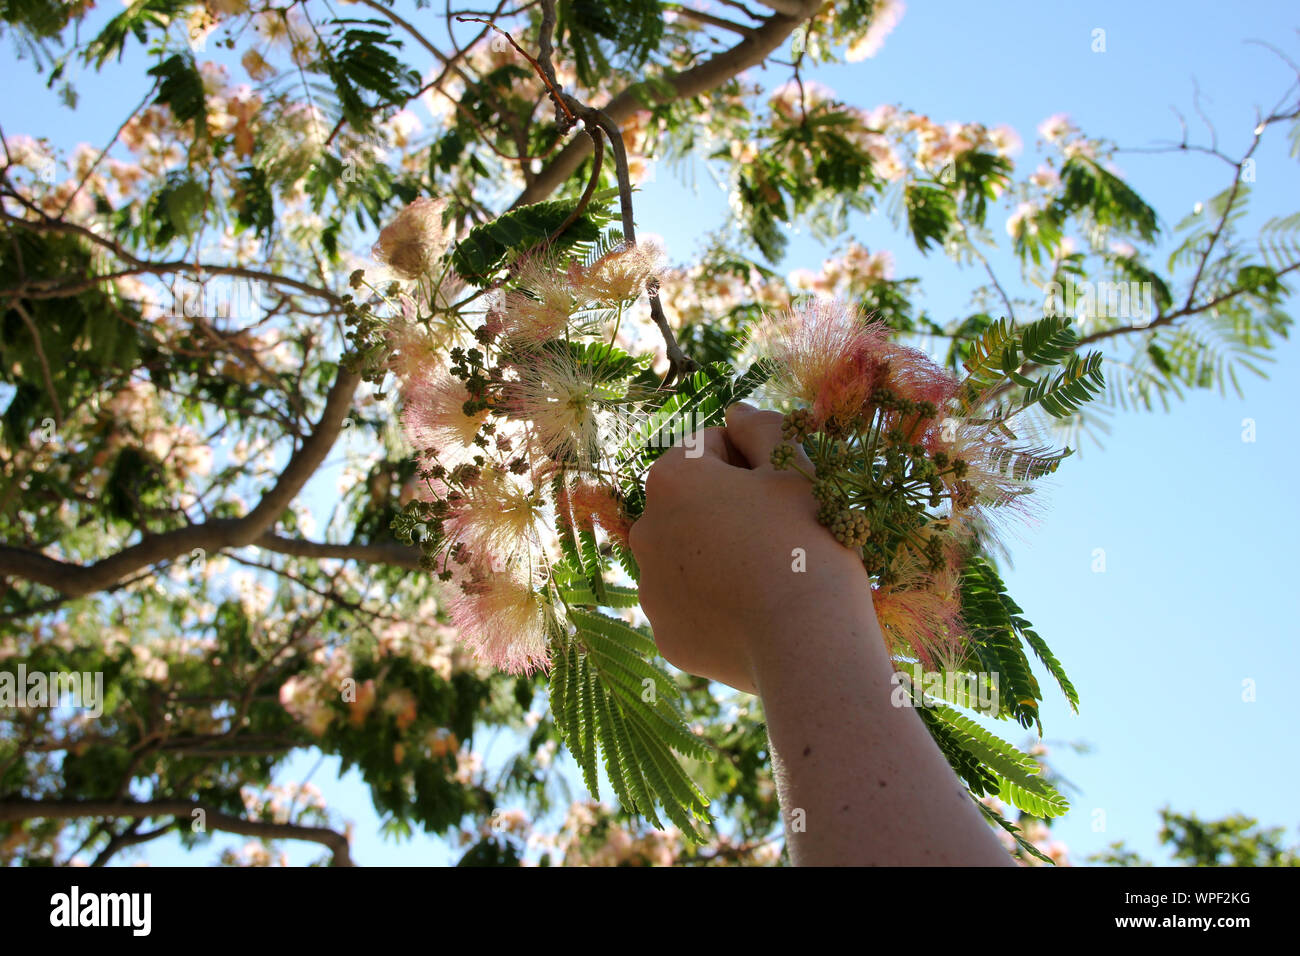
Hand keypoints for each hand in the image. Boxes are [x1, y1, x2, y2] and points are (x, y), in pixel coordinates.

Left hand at [628, 402, 871, 693]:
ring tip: (768, 579)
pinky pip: (692, 607)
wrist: (808, 644)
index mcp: (671, 479)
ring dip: (719, 557)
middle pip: (694, 504)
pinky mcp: (665, 636)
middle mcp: (645, 530)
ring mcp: (650, 589)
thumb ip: (762, 427)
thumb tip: (735, 410)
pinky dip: (717, 606)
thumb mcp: (795, 469)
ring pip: (690, 556)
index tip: (782, 494)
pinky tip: (754, 616)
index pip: (711, 449)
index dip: (755, 465)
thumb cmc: (806, 543)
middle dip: (728, 511)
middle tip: (779, 537)